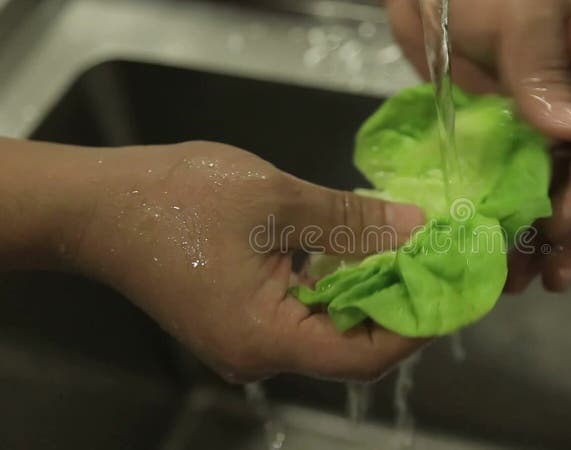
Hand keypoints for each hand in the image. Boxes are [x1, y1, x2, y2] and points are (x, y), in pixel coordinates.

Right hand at [59, 141, 425, 381]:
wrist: (97, 205)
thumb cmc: (176, 198)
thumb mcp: (277, 200)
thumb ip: (352, 220)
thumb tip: (416, 228)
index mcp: (265, 338)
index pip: (363, 356)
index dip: (416, 325)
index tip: (452, 287)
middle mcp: (257, 354)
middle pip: (350, 346)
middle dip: (397, 303)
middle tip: (436, 262)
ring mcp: (246, 341)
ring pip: (327, 329)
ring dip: (368, 290)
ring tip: (407, 250)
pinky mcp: (239, 320)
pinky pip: (301, 313)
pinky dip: (335, 285)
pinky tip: (357, 249)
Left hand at [386, 0, 570, 290]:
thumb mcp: (522, 12)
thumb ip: (543, 70)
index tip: (563, 231)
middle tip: (554, 279)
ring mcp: (540, 120)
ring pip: (556, 189)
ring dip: (543, 237)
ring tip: (522, 280)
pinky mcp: (502, 133)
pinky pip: (515, 184)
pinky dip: (510, 218)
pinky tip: (498, 249)